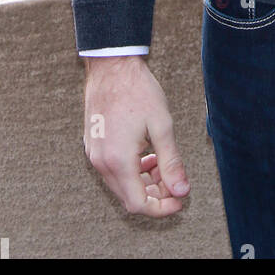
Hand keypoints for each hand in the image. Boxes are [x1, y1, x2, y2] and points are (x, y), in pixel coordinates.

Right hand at [82, 56, 190, 216]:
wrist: (111, 66)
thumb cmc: (138, 91)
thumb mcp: (162, 126)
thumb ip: (171, 162)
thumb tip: (182, 191)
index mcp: (118, 161)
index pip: (138, 204)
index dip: (161, 208)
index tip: (180, 200)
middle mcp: (101, 163)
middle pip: (129, 197)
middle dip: (155, 195)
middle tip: (175, 181)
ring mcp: (94, 155)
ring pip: (120, 185)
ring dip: (143, 182)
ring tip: (162, 164)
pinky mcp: (92, 146)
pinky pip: (112, 171)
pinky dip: (131, 171)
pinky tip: (146, 155)